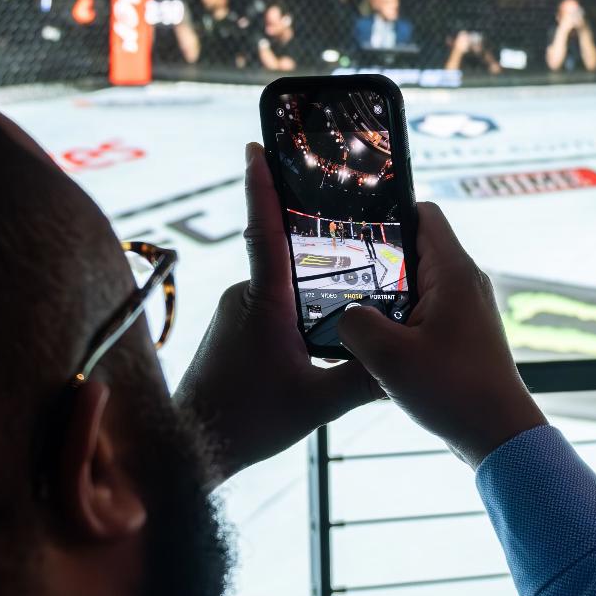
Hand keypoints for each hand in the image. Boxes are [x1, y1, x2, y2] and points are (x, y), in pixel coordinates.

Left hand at [174, 143, 381, 486]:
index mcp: (264, 303)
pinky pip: (273, 307)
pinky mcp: (234, 328)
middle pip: (289, 256)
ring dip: (313, 291)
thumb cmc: (245, 423)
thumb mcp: (317, 405)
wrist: (191, 449)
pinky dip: (298, 312)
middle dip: (321, 244)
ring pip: (284, 287)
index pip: (265, 231)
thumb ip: (363, 380)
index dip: (262, 186)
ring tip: (352, 303)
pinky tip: (321, 336)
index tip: (256, 146)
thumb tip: (404, 363)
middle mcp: (246, 297)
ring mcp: (237, 311)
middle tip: (360, 232)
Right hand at [339, 203, 545, 467]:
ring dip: (389, 293)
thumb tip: (346, 315)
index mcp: (454, 272)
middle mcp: (466, 282)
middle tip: (342, 269)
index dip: (389, 212)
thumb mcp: (388, 357)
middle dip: (380, 257)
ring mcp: (468, 308)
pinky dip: (404, 317)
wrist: (499, 435)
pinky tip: (379, 340)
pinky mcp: (466, 333)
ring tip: (354, 306)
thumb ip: (355, 324)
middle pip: (417, 247)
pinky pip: (429, 309)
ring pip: (420, 282)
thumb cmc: (452, 391)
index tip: (355, 227)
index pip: (424, 213)